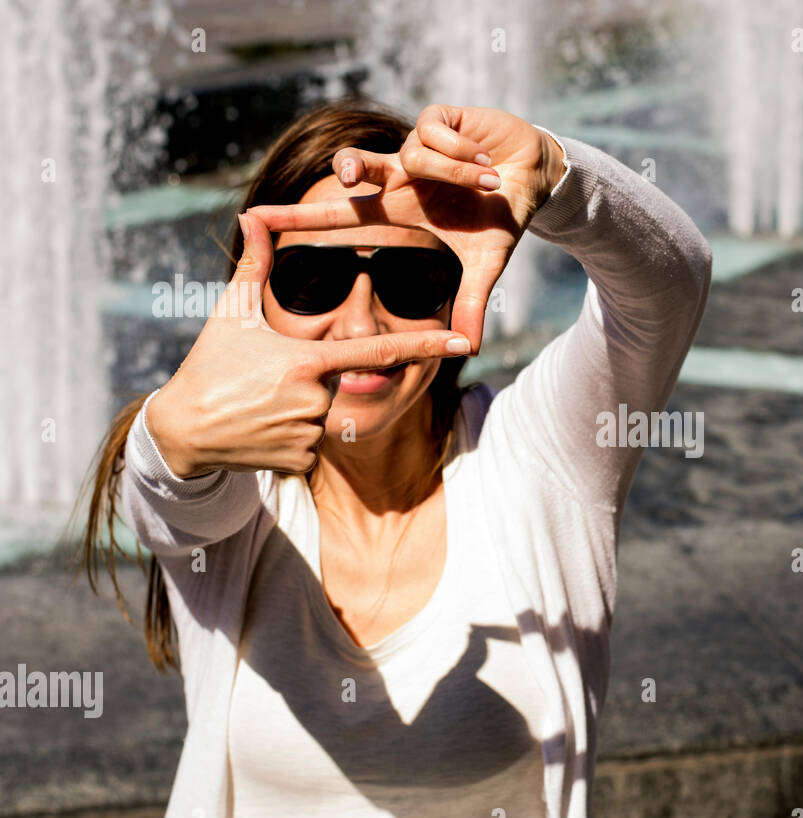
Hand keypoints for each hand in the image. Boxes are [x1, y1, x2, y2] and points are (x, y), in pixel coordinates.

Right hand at [147, 211, 472, 477]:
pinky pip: (314, 444)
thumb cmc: (209, 365)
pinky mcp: (302, 461)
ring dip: (300, 408)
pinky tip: (263, 431)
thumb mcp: (232, 313)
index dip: (424, 347)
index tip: (463, 343)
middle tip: (267, 383)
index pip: (377, 351)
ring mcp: (310, 433)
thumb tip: (252, 214)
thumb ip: (255, 265)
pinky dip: (294, 436)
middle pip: (339, 383)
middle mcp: (315, 398)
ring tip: (260, 406)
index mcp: (307, 361)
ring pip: (326, 415)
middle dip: (312, 380)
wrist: (181, 431)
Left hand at [247, 104, 567, 353]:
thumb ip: (471, 301)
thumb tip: (471, 349)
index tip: (254, 219)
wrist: (536, 176)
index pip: (339, 214)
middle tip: (349, 175)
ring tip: (490, 180)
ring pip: (414, 155)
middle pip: (354, 165)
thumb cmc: (503, 215)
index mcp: (400, 207)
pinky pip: (435, 134)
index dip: (298, 217)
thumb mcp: (486, 262)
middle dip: (350, 168)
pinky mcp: (438, 116)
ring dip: (458, 172)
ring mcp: (416, 144)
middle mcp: (400, 173)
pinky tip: (488, 157)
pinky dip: (466, 152)